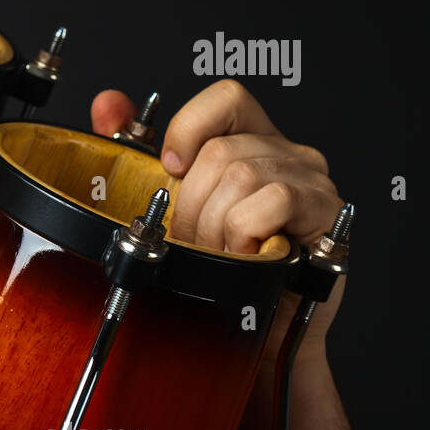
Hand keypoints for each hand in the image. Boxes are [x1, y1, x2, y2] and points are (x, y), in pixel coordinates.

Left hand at [90, 80, 345, 363]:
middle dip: (190, 204)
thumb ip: (134, 148)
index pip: (226, 98)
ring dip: (214, 226)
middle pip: (221, 150)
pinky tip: (244, 257)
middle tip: (193, 240)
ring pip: (241, 176)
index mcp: (252, 142)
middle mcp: (288, 155)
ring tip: (217, 253)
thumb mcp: (169, 204)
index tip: (169, 170)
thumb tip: (105, 105)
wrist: (254, 331)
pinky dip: (243, 234)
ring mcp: (311, 183)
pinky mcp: (324, 214)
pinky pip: (271, 202)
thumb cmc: (215, 269)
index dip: (189, 128)